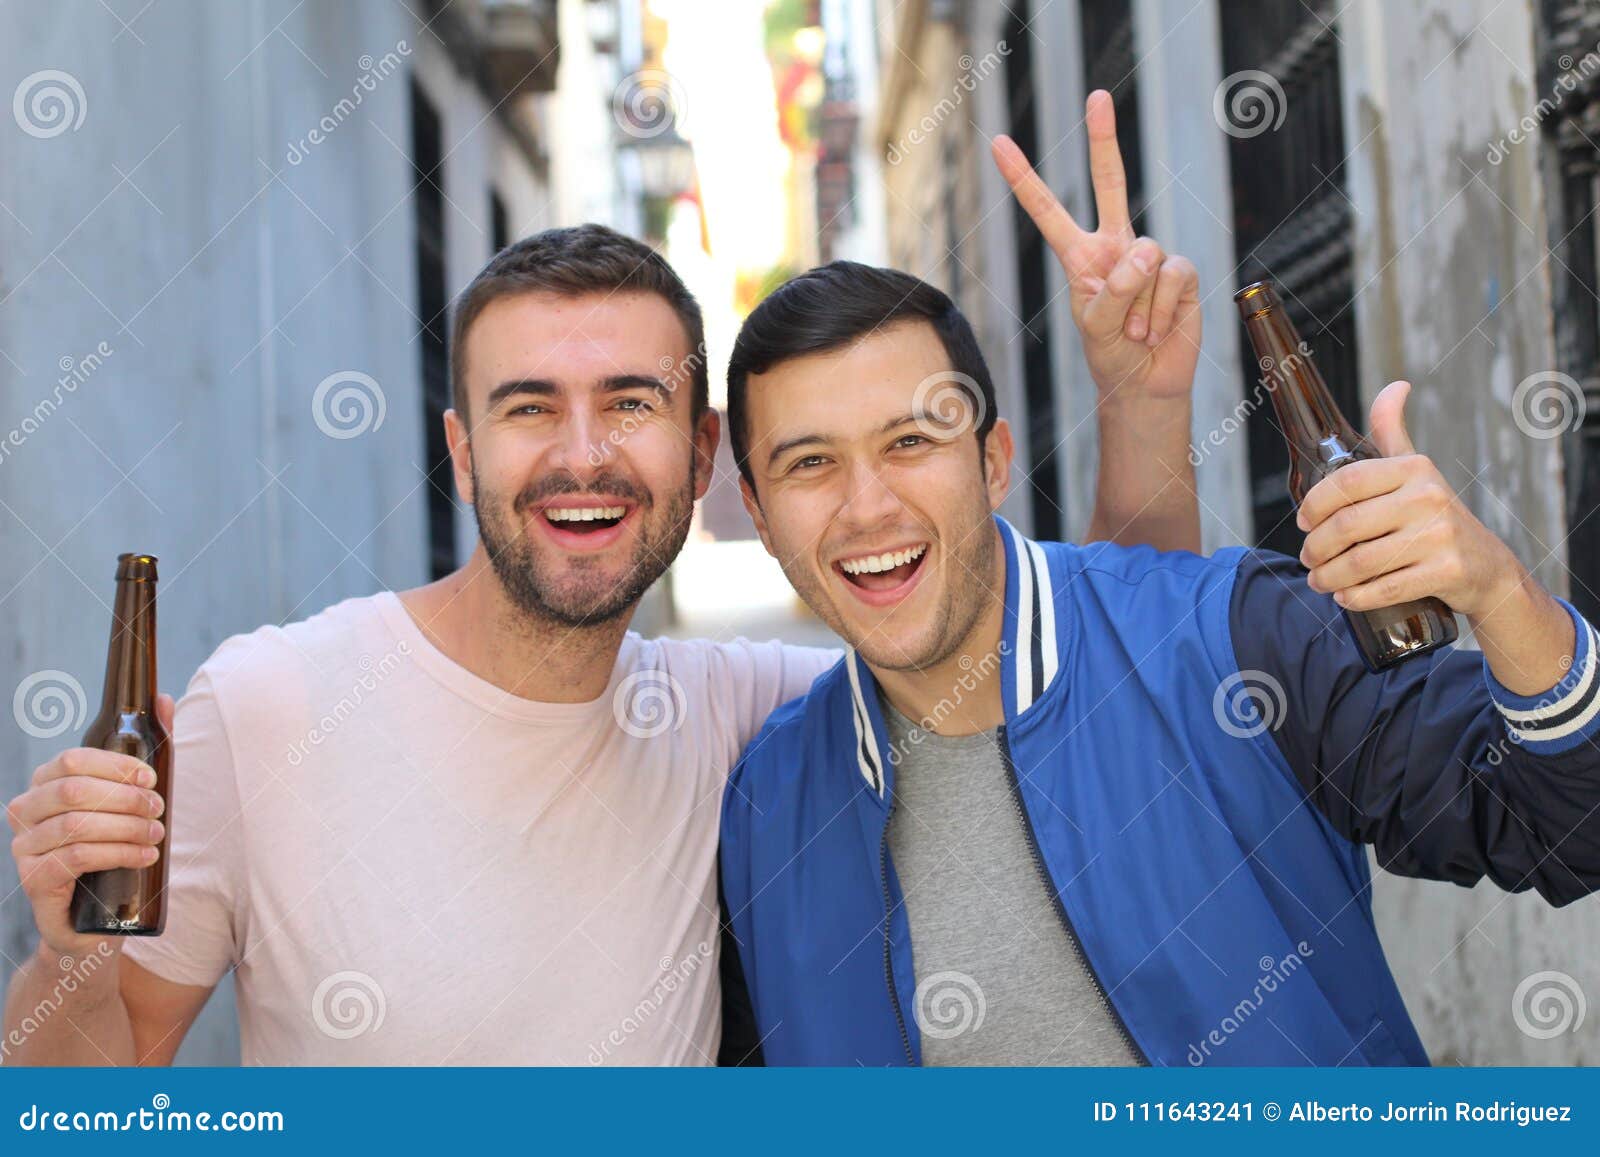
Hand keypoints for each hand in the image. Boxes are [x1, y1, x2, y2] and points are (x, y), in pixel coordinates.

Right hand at [5, 693, 172, 958]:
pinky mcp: (34, 880)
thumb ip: (146, 750)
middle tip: (159, 810)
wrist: (93, 919)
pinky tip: (143, 856)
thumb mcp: (132, 800)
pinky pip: (75, 858)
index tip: (152, 776)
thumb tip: (165, 699)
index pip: (72, 759)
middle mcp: (27, 811)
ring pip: (77, 825)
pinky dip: (117, 854)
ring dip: (126, 827)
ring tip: (157, 835)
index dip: (115, 765)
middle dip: (126, 798)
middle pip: (75, 791)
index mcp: (46, 783)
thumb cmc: (113, 849)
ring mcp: (24, 847)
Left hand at [992, 89, 1199, 403]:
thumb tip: (1141, 256)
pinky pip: (1171, 278)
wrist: (1146, 384)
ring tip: (1134, 331)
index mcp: (1080, 256)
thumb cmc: (1111, 355)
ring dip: (1137, 306)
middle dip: (1103, 138)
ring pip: (1143, 258)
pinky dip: (1160, 311)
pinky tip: (1156, 330)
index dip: (1024, 178)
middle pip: (1111, 182)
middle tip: (1096, 95)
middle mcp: (1116, 246)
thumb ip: (1110, 292)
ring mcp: (1151, 256)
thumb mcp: (1095, 328)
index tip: (998, 143)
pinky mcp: (1181, 272)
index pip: (1048, 210)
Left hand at [1297, 382, 1523, 618]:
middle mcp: (1428, 497)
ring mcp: (1439, 536)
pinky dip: (1356, 597)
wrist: (1488, 567)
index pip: (1345, 482)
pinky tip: (1345, 597)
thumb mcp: (1417, 470)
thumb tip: (1396, 386)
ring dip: (1328, 577)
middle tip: (1308, 560)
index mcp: (1413, 469)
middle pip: (1346, 526)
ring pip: (1360, 562)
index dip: (1314, 504)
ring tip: (1319, 581)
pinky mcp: (1446, 572)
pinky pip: (1385, 587)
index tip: (1302, 523)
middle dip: (1315, 549)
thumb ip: (1393, 432)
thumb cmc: (1436, 516)